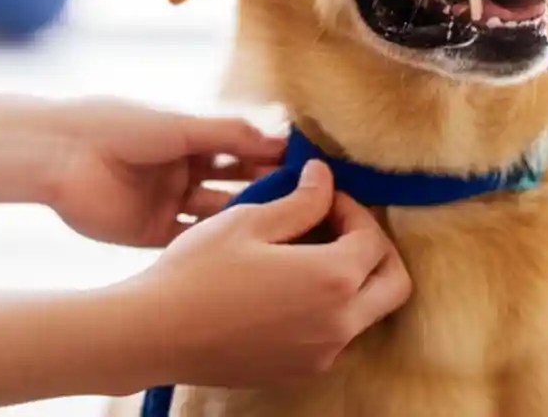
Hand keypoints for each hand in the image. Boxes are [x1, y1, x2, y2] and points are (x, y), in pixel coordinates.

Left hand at [37, 99, 284, 246]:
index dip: (272, 159)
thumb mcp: (181, 126)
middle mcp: (183, 171)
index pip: (242, 150)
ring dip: (244, 221)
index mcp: (190, 139)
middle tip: (307, 205)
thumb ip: (230, 134)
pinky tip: (245, 254)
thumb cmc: (118, 126)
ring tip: (283, 231)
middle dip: (266, 192)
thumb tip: (278, 138)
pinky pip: (189, 241)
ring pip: (217, 215)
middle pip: (234, 184)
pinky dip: (214, 245)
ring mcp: (168, 203)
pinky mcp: (150, 233)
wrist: (59, 156)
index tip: (310, 170)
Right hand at [96, 160, 412, 390]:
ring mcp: (322, 354)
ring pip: (367, 312)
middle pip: (393, 284)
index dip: (352, 209)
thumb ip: (301, 200)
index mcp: (332, 280)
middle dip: (376, 249)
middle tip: (341, 227)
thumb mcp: (250, 220)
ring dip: (354, 280)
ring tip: (312, 253)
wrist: (154, 333)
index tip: (323, 198)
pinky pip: (337, 335)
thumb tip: (325, 177)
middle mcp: (339, 324)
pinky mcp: (301, 370)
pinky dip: (331, 307)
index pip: (373, 239)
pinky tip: (291, 286)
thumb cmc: (197, 271)